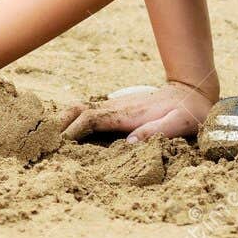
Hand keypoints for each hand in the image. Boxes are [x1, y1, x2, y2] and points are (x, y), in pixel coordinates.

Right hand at [60, 81, 214, 142]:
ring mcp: (115, 105)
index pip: (91, 119)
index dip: (73, 130)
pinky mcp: (117, 108)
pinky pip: (89, 112)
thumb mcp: (179, 124)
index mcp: (127, 114)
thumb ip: (156, 132)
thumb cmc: (187, 113)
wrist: (191, 93)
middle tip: (46, 141)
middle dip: (61, 123)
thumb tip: (130, 143)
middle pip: (78, 110)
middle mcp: (116, 107)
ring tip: (52, 138)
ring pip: (80, 108)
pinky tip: (69, 131)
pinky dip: (74, 119)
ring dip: (65, 120)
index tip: (60, 144)